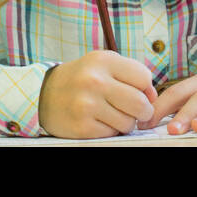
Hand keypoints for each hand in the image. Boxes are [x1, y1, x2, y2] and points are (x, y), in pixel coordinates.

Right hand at [37, 50, 157, 137]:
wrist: (44, 94)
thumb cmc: (81, 78)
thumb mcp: (102, 64)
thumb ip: (130, 74)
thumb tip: (153, 97)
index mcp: (103, 61)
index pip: (144, 78)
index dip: (146, 89)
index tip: (138, 92)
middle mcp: (95, 81)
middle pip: (140, 104)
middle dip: (143, 111)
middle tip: (135, 112)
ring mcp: (87, 105)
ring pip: (128, 123)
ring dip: (125, 122)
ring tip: (112, 114)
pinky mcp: (82, 128)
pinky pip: (112, 135)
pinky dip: (110, 131)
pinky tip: (98, 121)